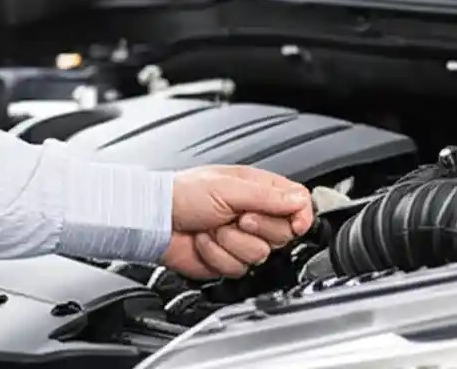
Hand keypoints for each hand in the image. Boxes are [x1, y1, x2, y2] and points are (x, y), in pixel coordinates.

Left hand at [160, 166, 313, 278]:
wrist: (156, 220)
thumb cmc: (184, 194)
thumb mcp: (230, 188)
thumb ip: (268, 197)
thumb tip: (300, 201)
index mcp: (259, 191)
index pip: (298, 204)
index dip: (300, 216)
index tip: (294, 223)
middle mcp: (254, 215)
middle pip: (283, 234)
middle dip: (257, 228)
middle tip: (237, 217)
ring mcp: (241, 240)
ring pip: (259, 254)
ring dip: (231, 242)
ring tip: (214, 228)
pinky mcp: (228, 260)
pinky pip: (238, 268)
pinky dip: (217, 255)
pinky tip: (205, 242)